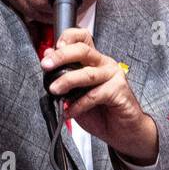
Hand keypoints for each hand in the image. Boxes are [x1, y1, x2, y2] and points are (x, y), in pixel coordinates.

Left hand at [41, 27, 157, 162]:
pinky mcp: (119, 91)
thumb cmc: (100, 112)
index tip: (53, 48)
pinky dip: (79, 104)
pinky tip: (69, 111)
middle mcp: (104, 64)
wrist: (122, 131)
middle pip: (83, 50)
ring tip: (54, 90)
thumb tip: (48, 58)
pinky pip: (95, 95)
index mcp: (94, 60)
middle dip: (61, 56)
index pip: (83, 37)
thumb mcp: (75, 94)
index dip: (68, 37)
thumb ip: (64, 77)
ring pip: (87, 73)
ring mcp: (114, 76)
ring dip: (67, 81)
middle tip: (46, 65)